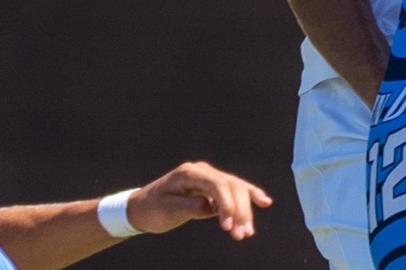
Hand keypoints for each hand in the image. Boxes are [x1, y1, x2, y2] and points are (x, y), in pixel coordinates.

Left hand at [125, 161, 273, 240]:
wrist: (142, 207)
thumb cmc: (152, 209)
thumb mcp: (166, 210)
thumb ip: (188, 206)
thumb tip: (210, 207)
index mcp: (190, 173)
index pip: (217, 184)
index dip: (227, 204)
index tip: (229, 226)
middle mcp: (202, 171)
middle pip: (231, 186)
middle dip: (240, 210)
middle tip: (242, 235)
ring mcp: (209, 178)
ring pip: (235, 189)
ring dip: (245, 210)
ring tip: (248, 232)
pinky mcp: (212, 188)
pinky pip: (233, 191)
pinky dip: (248, 198)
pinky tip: (264, 203)